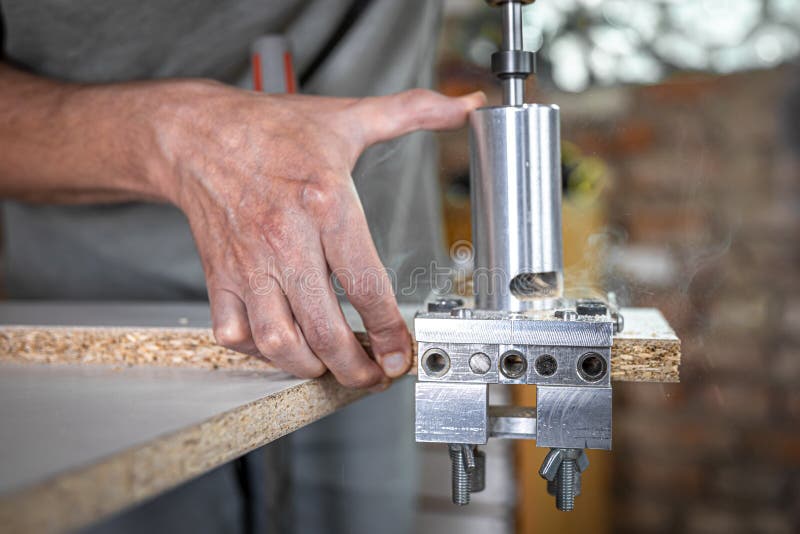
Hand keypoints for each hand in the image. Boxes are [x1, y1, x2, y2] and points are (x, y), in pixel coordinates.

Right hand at [154, 82, 484, 387]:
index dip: (390, 330)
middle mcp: (284, 241)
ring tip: (332, 365)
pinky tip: (283, 343)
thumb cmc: (272, 130)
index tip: (403, 353)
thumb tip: (467, 106)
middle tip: (374, 375)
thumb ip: (414, 112)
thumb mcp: (348, 116)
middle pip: (324, 328)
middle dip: (356, 367)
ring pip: (277, 341)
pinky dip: (259, 352)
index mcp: (324, 204)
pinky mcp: (220, 277)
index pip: (366, 283)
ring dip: (310, 366)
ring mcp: (248, 264)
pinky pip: (234, 334)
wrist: (197, 135)